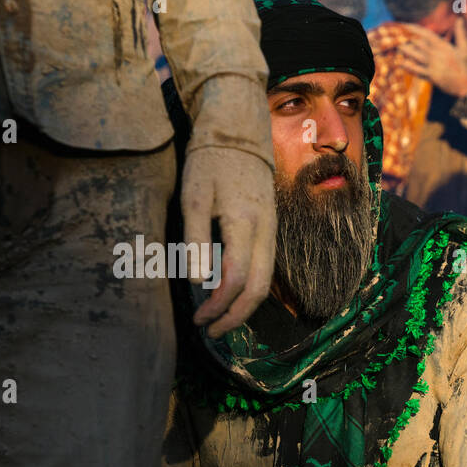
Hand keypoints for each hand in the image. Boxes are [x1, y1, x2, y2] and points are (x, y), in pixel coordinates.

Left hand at [182, 145, 275, 338]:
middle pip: (260, 289)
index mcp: (245, 224)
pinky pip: (265, 270)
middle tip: (211, 330)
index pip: (237, 278)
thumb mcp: (194, 197)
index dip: (218, 304)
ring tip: (219, 319)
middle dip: (236, 316)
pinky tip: (230, 294)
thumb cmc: (210, 163)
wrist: (239, 135)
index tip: (199, 318)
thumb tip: (199, 281)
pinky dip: (249, 291)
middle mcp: (266, 233)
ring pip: (267, 283)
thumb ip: (196, 239)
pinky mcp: (269, 232)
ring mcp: (271, 233)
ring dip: (244, 307)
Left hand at [397, 20, 466, 97]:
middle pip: (418, 43)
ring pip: (417, 56)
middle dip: (406, 38)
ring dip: (406, 50)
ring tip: (395, 45)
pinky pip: (418, 71)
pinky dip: (409, 67)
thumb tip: (459, 20)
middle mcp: (438, 54)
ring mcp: (435, 66)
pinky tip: (401, 63)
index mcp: (444, 46)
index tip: (404, 25)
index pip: (427, 34)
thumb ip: (461, 34)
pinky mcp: (433, 77)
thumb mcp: (465, 49)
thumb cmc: (466, 67)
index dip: (414, 29)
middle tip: (394, 34)